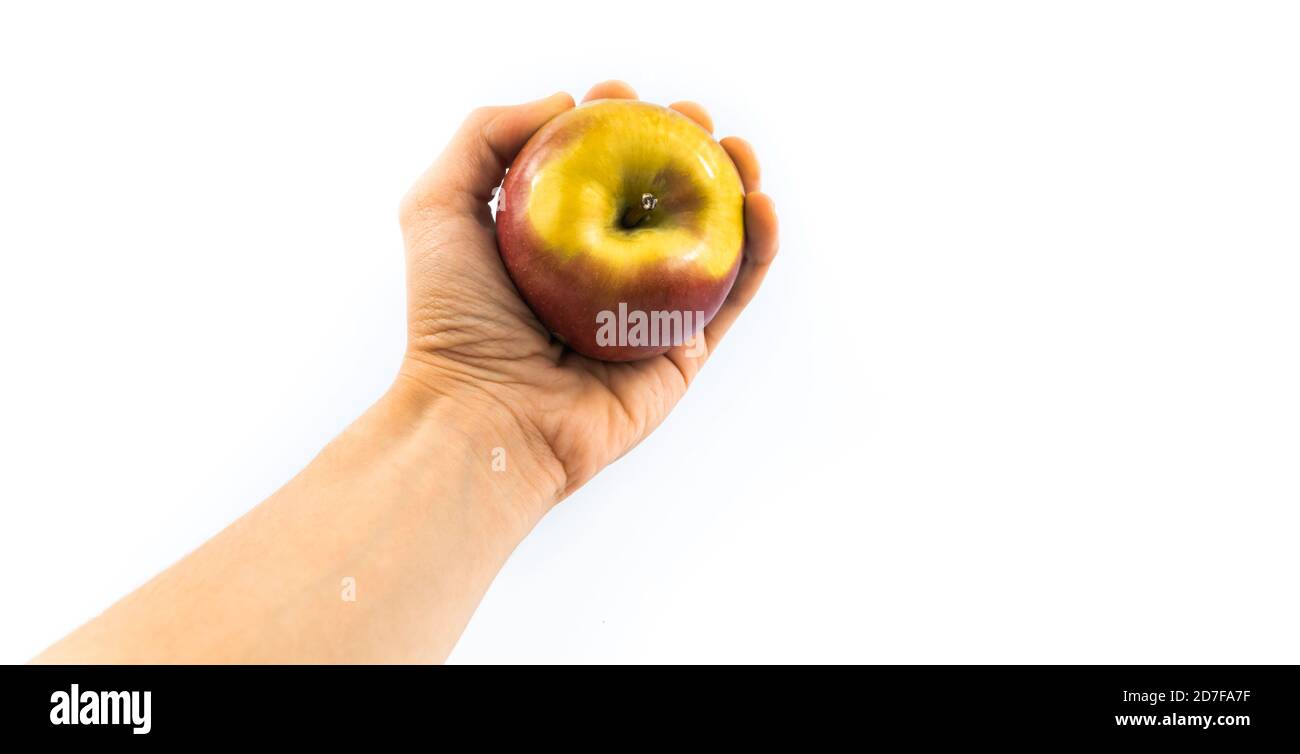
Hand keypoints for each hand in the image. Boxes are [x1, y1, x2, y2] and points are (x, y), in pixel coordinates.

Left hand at [396, 80, 778, 514]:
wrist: (484, 416)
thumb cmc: (453, 320)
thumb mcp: (437, 206)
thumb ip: (483, 136)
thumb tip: (565, 102)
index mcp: (557, 238)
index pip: (600, 164)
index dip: (617, 120)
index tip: (617, 96)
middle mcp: (607, 271)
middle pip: (662, 193)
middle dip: (685, 143)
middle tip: (690, 116)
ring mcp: (651, 312)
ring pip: (711, 239)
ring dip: (735, 184)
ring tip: (736, 148)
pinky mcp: (685, 353)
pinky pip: (734, 295)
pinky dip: (761, 249)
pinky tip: (762, 204)